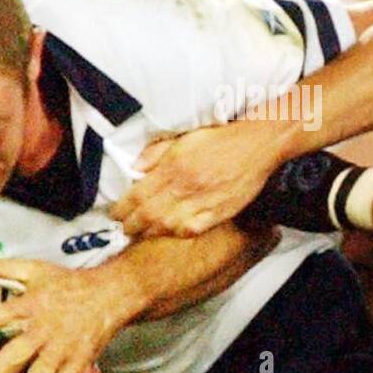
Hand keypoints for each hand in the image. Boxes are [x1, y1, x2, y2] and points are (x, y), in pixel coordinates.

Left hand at [0, 254, 139, 372]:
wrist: (110, 292)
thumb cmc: (71, 282)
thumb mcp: (37, 270)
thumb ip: (5, 267)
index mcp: (31, 306)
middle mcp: (44, 329)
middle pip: (21, 349)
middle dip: (2, 366)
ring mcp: (63, 347)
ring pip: (43, 372)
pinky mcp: (79, 359)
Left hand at [111, 122, 286, 238]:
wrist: (256, 144)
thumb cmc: (220, 140)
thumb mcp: (183, 138)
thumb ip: (157, 153)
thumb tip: (135, 168)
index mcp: (174, 166)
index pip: (139, 193)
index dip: (123, 207)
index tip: (116, 213)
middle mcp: (186, 186)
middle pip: (150, 213)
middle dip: (132, 224)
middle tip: (125, 228)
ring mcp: (203, 200)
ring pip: (168, 225)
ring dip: (151, 232)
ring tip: (142, 233)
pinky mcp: (219, 211)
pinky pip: (193, 229)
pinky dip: (179, 233)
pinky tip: (171, 233)